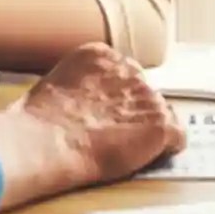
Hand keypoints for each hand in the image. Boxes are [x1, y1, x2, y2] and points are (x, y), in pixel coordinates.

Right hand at [15, 43, 185, 184]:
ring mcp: (147, 96)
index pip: (124, 74)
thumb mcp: (55, 86)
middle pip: (144, 93)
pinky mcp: (159, 124)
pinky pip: (178, 137)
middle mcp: (128, 69)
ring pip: (161, 114)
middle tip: (114, 136)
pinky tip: (144, 157)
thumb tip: (79, 104)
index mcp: (101, 55)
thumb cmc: (36, 123)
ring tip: (124, 150)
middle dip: (134, 113)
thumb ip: (79, 86)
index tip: (105, 116)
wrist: (45, 142)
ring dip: (148, 131)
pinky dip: (166, 150)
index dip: (117, 100)